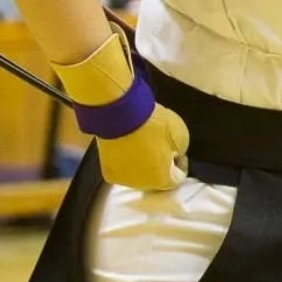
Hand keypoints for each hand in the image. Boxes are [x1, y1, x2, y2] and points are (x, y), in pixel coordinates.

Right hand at [55, 30, 189, 190]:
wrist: (112, 102)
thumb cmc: (148, 115)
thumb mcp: (176, 130)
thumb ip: (180, 148)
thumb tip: (178, 156)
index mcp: (156, 176)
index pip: (176, 177)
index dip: (179, 159)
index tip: (177, 144)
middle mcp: (134, 179)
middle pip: (155, 174)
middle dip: (161, 157)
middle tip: (161, 135)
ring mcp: (116, 171)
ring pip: (137, 167)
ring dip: (143, 153)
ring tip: (144, 131)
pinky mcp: (101, 160)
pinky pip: (122, 159)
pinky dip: (128, 148)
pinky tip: (130, 132)